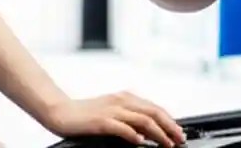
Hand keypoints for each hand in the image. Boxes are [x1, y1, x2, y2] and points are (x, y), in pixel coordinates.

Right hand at [42, 92, 185, 146]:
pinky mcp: (101, 120)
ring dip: (158, 133)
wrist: (60, 111)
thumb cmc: (85, 114)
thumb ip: (129, 118)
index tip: (179, 132)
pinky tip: (141, 142)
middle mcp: (121, 100)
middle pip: (153, 112)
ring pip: (142, 120)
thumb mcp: (111, 112)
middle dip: (169, 126)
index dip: (169, 120)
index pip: (154, 108)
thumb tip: (148, 131)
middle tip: (179, 139)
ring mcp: (111, 110)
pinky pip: (122, 127)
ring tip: (167, 143)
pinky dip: (134, 134)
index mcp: (125, 98)